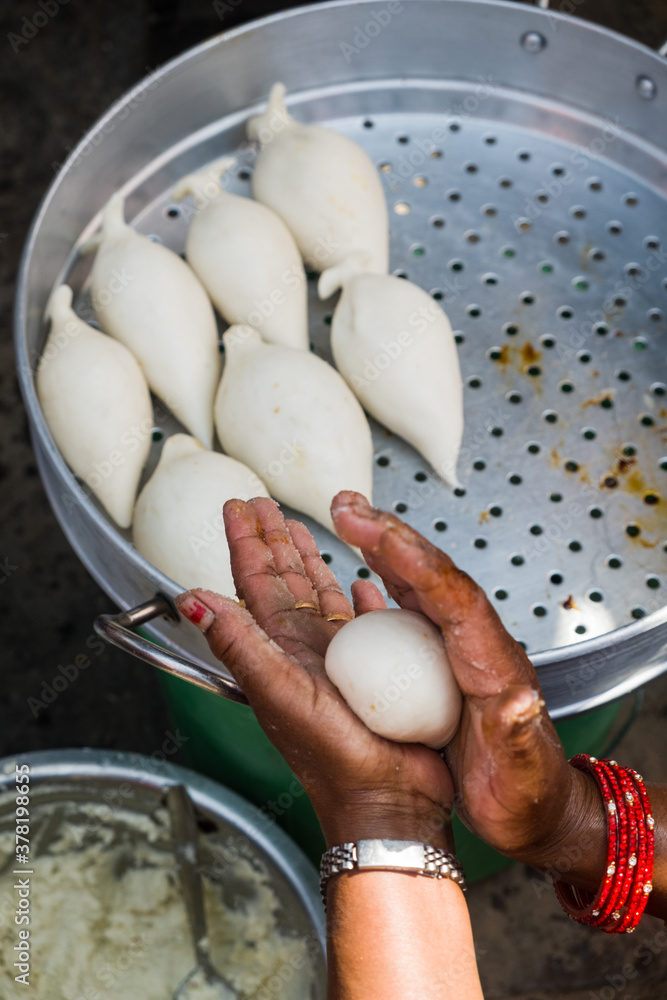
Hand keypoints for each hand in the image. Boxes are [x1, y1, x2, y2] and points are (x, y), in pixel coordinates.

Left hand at [176, 497, 453, 849]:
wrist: (386, 798)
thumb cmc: (332, 757)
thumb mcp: (278, 692)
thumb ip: (237, 643)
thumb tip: (189, 598)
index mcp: (277, 648)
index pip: (252, 581)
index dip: (244, 541)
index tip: (237, 505)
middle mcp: (303, 649)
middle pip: (282, 579)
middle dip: (273, 539)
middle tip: (264, 501)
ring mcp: (339, 658)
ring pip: (319, 593)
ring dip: (309, 559)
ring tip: (302, 526)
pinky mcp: (376, 669)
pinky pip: (365, 621)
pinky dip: (359, 597)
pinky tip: (360, 580)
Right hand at [331, 491, 604, 873]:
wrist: (532, 806)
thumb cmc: (526, 789)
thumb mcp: (521, 767)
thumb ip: (518, 731)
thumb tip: (519, 701)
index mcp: (492, 661)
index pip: (453, 595)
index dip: (412, 559)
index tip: (373, 531)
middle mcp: (474, 642)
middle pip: (431, 573)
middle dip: (387, 535)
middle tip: (345, 507)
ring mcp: (456, 648)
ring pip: (416, 583)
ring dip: (381, 547)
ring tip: (346, 518)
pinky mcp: (442, 660)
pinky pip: (409, 610)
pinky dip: (383, 584)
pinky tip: (359, 576)